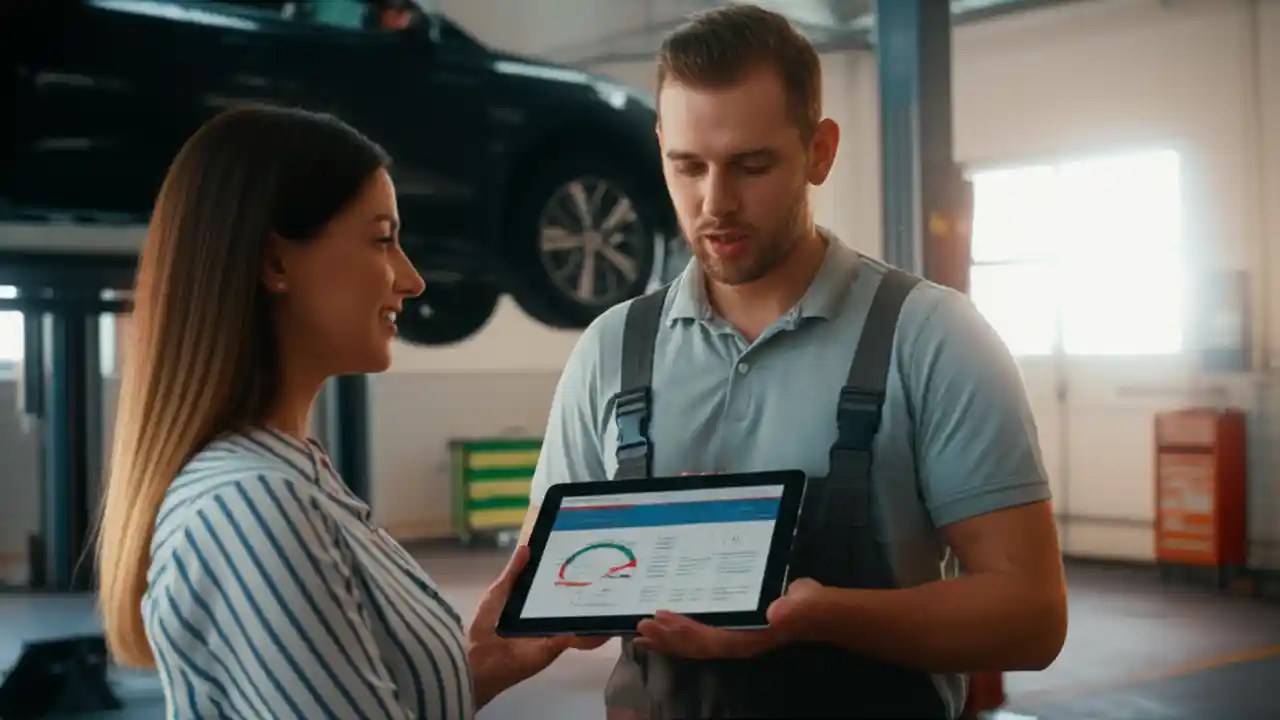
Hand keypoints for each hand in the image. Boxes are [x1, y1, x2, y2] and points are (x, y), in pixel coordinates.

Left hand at [468, 546, 609, 707]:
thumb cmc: (486, 625)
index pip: (552, 592)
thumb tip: (527, 546)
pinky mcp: (556, 647)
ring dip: (593, 613)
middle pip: (568, 606)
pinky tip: (607, 623)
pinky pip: (579, 638)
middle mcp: (543, 622)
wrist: (480, 658)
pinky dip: (594, 634)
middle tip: (602, 575)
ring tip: (610, 594)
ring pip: (578, 622)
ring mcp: (552, 635)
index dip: (565, 579)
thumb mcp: (499, 592)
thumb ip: (514, 572)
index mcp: (530, 608)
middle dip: (583, 593)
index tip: (580, 562)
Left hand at [631, 577, 828, 659]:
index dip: (685, 632)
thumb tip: (775, 613)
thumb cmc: (808, 607)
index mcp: (748, 639)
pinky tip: (665, 626)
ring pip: (694, 644)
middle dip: (668, 639)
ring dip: (668, 640)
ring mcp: (732, 636)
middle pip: (695, 647)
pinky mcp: (730, 626)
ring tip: (643, 635)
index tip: (661, 619)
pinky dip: (680, 631)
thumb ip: (790, 611)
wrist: (818, 610)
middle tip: (641, 629)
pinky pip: (700, 632)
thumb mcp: (801, 605)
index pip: (711, 640)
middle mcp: (736, 642)